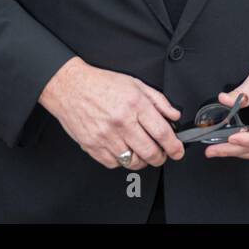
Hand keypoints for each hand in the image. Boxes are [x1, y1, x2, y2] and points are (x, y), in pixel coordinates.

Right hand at [38, 57, 184, 169]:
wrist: (70, 87)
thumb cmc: (101, 84)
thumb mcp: (135, 84)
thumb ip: (158, 100)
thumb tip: (173, 115)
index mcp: (134, 104)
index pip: (161, 132)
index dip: (174, 146)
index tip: (178, 151)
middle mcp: (121, 122)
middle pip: (149, 152)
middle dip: (161, 157)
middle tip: (162, 154)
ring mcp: (106, 136)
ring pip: (133, 161)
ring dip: (143, 161)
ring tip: (143, 152)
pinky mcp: (92, 146)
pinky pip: (114, 164)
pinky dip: (122, 162)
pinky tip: (124, 151)